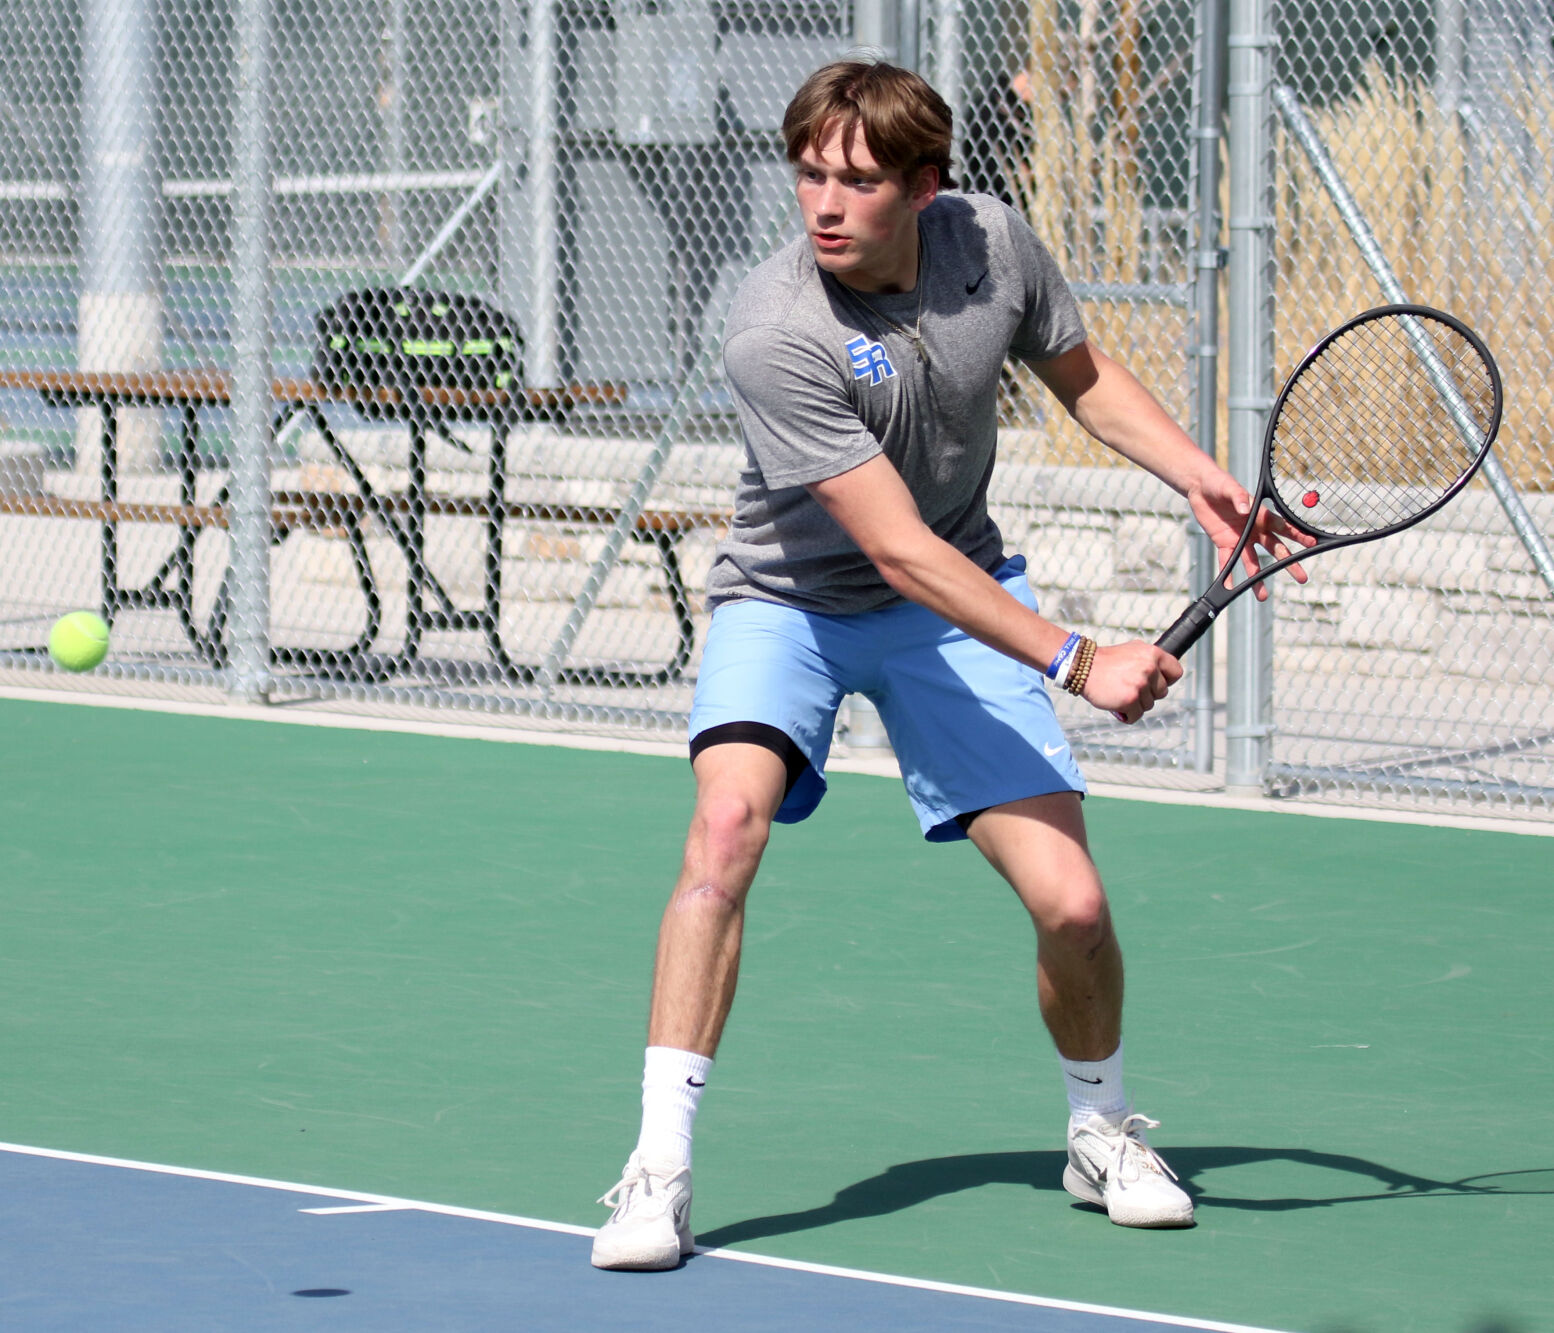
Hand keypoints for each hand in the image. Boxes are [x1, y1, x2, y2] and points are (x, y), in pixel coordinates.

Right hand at [1082, 640, 1181, 722]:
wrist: (1083, 667)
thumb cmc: (1106, 660)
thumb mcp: (1133, 649)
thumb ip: (1150, 658)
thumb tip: (1165, 670)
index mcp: (1153, 654)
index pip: (1176, 672)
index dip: (1166, 680)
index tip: (1155, 682)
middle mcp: (1149, 668)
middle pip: (1162, 692)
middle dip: (1147, 694)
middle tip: (1129, 687)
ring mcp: (1140, 684)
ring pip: (1148, 705)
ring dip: (1135, 704)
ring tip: (1119, 693)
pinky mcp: (1130, 700)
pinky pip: (1136, 716)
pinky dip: (1127, 714)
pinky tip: (1117, 705)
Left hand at [1187, 472, 1315, 599]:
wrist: (1201, 488)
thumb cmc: (1220, 483)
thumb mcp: (1230, 487)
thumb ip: (1240, 497)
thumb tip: (1246, 508)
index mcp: (1261, 515)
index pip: (1283, 526)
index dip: (1298, 535)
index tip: (1312, 544)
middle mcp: (1254, 530)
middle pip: (1275, 549)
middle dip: (1288, 563)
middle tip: (1302, 577)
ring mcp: (1240, 538)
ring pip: (1253, 561)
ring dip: (1258, 578)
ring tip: (1263, 595)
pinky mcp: (1224, 543)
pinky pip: (1226, 561)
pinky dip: (1228, 574)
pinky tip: (1231, 587)